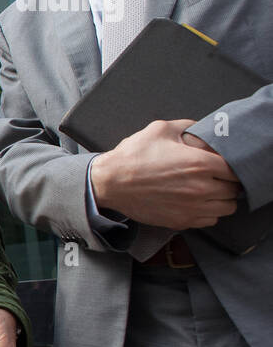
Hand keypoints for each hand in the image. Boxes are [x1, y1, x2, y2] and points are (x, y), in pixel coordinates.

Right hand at [90, 119, 240, 229]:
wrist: (110, 183)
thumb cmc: (133, 156)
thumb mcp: (160, 129)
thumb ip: (188, 126)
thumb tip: (202, 128)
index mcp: (200, 163)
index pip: (236, 169)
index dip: (232, 166)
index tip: (223, 164)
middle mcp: (201, 188)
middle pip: (235, 190)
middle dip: (228, 182)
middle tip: (217, 177)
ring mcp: (192, 207)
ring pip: (227, 208)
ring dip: (222, 199)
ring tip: (211, 191)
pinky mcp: (182, 220)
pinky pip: (211, 220)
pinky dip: (209, 212)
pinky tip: (198, 202)